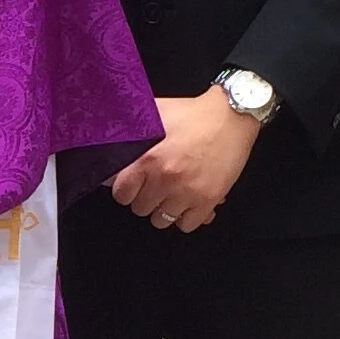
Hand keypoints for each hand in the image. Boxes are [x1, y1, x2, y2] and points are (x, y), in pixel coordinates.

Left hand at [110, 89, 258, 232]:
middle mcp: (165, 179)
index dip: (125, 190)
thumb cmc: (192, 113)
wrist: (231, 116)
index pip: (122, 194)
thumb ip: (131, 131)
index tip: (132, 186)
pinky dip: (186, 217)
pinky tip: (188, 202)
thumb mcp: (155, 114)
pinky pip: (187, 225)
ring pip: (162, 220)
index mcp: (148, 159)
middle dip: (146, 198)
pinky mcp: (208, 200)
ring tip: (172, 194)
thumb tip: (108, 144)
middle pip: (141, 209)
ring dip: (165, 209)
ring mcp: (187, 192)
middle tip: (155, 186)